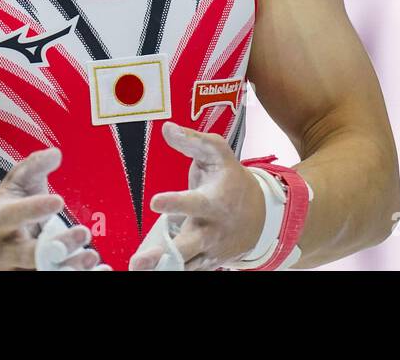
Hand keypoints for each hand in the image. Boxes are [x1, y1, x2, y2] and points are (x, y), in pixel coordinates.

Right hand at [0, 146, 101, 269]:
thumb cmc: (7, 207)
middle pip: (29, 253)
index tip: (59, 201)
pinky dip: (73, 275)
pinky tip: (95, 270)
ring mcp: (16, 268)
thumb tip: (56, 153)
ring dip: (68, 267)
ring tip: (91, 257)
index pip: (15, 215)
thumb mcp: (15, 183)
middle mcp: (5, 249)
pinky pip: (50, 278)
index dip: (35, 209)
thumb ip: (34, 166)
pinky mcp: (27, 276)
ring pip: (41, 272)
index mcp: (0, 220)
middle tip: (84, 233)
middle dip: (57, 246)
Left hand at [129, 122, 265, 270]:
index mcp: (214, 201)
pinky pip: (188, 271)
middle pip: (189, 246)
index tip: (155, 202)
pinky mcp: (207, 263)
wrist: (261, 215)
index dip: (175, 203)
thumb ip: (193, 141)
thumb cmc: (231, 180)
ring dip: (161, 268)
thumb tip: (167, 128)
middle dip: (166, 254)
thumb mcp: (218, 155)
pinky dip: (171, 272)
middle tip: (142, 260)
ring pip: (185, 265)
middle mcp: (211, 229)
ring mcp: (209, 250)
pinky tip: (151, 272)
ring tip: (138, 269)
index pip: (194, 202)